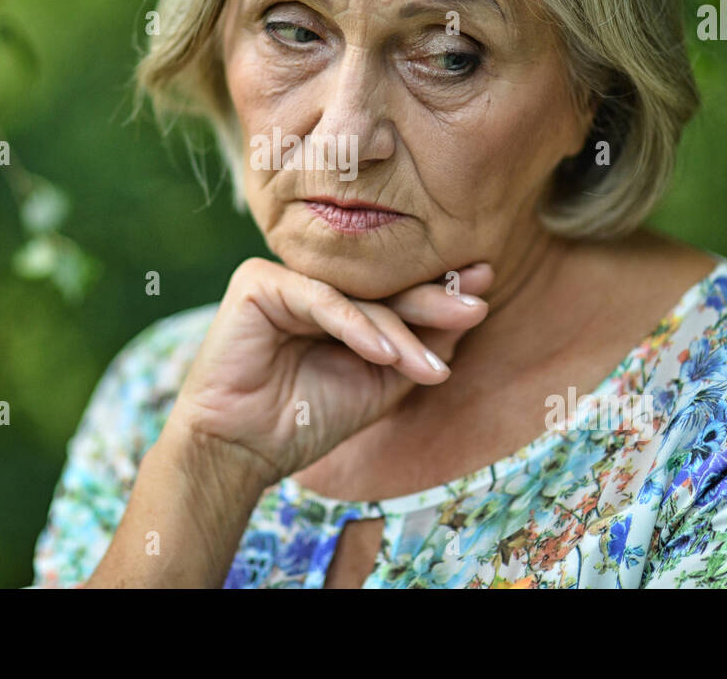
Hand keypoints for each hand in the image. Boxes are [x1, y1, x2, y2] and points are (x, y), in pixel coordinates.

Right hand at [163, 257, 492, 485]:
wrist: (242, 450)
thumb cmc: (305, 420)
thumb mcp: (379, 384)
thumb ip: (418, 349)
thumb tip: (470, 309)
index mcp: (339, 303)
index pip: (395, 293)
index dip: (439, 295)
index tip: (484, 295)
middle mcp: (313, 283)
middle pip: (382, 287)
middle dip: (433, 300)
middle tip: (475, 306)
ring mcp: (285, 278)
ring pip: (357, 296)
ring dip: (400, 331)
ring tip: (429, 368)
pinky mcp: (258, 282)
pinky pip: (320, 299)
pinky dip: (355, 327)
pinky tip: (384, 354)